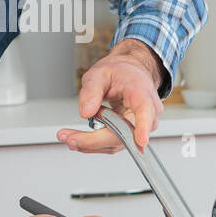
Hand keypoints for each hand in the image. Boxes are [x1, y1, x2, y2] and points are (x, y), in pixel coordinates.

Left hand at [57, 38, 165, 153]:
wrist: (129, 74)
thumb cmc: (120, 72)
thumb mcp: (100, 73)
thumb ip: (91, 91)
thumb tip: (86, 113)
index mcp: (142, 93)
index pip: (145, 112)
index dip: (143, 127)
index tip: (140, 140)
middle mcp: (147, 114)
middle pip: (125, 134)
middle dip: (95, 140)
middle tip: (70, 138)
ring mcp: (140, 127)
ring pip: (116, 143)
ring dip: (90, 143)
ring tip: (68, 136)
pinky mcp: (130, 135)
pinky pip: (112, 144)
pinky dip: (93, 142)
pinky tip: (78, 137)